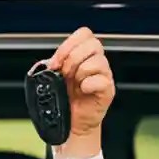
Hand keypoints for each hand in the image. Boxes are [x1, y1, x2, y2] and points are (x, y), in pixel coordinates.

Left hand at [48, 26, 114, 140]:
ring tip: (75, 85)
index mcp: (82, 56)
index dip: (69, 45)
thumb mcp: (53, 78)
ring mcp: (103, 75)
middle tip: (64, 74)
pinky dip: (89, 84)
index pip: (84, 34)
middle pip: (93, 44)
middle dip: (73, 58)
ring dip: (80, 73)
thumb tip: (51, 61)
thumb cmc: (63, 101)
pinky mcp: (107, 90)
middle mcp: (95, 62)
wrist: (70, 123)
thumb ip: (54, 65)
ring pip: (98, 61)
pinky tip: (83, 91)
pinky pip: (102, 79)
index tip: (56, 62)